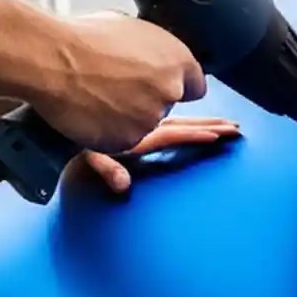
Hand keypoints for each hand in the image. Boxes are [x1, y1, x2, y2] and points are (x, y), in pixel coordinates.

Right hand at [33, 11, 208, 153]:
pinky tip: (91, 112)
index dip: (176, 85)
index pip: (194, 85)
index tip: (162, 85)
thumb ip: (152, 49)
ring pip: (146, 123)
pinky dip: (110, 131)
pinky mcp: (128, 140)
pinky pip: (123, 138)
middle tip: (123, 89)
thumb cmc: (82, 37)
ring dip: (130, 115)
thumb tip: (151, 54)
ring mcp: (149, 118)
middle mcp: (170, 91)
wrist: (49, 59)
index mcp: (177, 60)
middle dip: (152, 99)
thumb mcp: (129, 28)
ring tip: (99, 95)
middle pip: (170, 105)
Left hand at [81, 117, 240, 192]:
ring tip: (227, 123)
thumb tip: (123, 186)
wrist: (59, 111)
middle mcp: (147, 125)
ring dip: (207, 120)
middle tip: (237, 128)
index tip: (222, 134)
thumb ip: (107, 169)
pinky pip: (172, 117)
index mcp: (141, 134)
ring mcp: (145, 122)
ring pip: (183, 119)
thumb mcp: (89, 154)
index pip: (177, 134)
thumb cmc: (73, 136)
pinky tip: (198, 117)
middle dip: (213, 125)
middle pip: (187, 124)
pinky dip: (190, 116)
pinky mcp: (140, 119)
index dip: (199, 133)